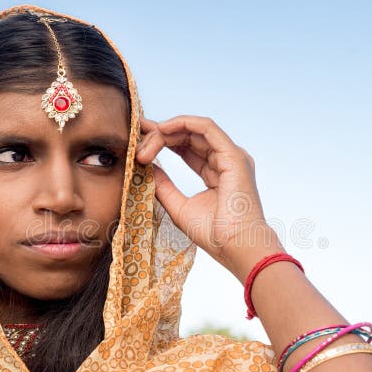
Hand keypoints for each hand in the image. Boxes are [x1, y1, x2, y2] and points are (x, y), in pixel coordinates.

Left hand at [135, 115, 284, 280]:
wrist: (236, 248)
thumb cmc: (214, 235)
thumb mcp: (179, 207)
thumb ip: (164, 187)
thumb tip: (147, 168)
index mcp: (217, 172)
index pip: (187, 148)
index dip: (162, 141)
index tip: (138, 143)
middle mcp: (225, 160)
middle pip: (189, 137)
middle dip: (160, 133)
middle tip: (136, 136)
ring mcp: (231, 156)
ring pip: (194, 131)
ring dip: (167, 131)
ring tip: (145, 139)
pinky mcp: (232, 155)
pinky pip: (206, 128)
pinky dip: (183, 123)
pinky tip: (163, 129)